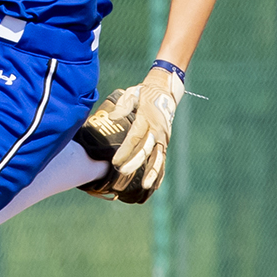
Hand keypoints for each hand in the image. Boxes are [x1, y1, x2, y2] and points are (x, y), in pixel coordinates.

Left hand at [111, 64, 182, 198]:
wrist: (164, 91)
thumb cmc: (144, 94)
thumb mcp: (133, 94)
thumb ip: (123, 106)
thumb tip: (112, 117)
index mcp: (147, 119)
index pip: (135, 138)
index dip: (125, 151)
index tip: (115, 161)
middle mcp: (157, 130)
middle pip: (146, 149)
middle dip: (134, 162)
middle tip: (122, 171)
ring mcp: (163, 138)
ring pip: (158, 157)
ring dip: (152, 172)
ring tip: (145, 185)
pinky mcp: (165, 143)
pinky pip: (163, 159)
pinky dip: (160, 172)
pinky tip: (155, 185)